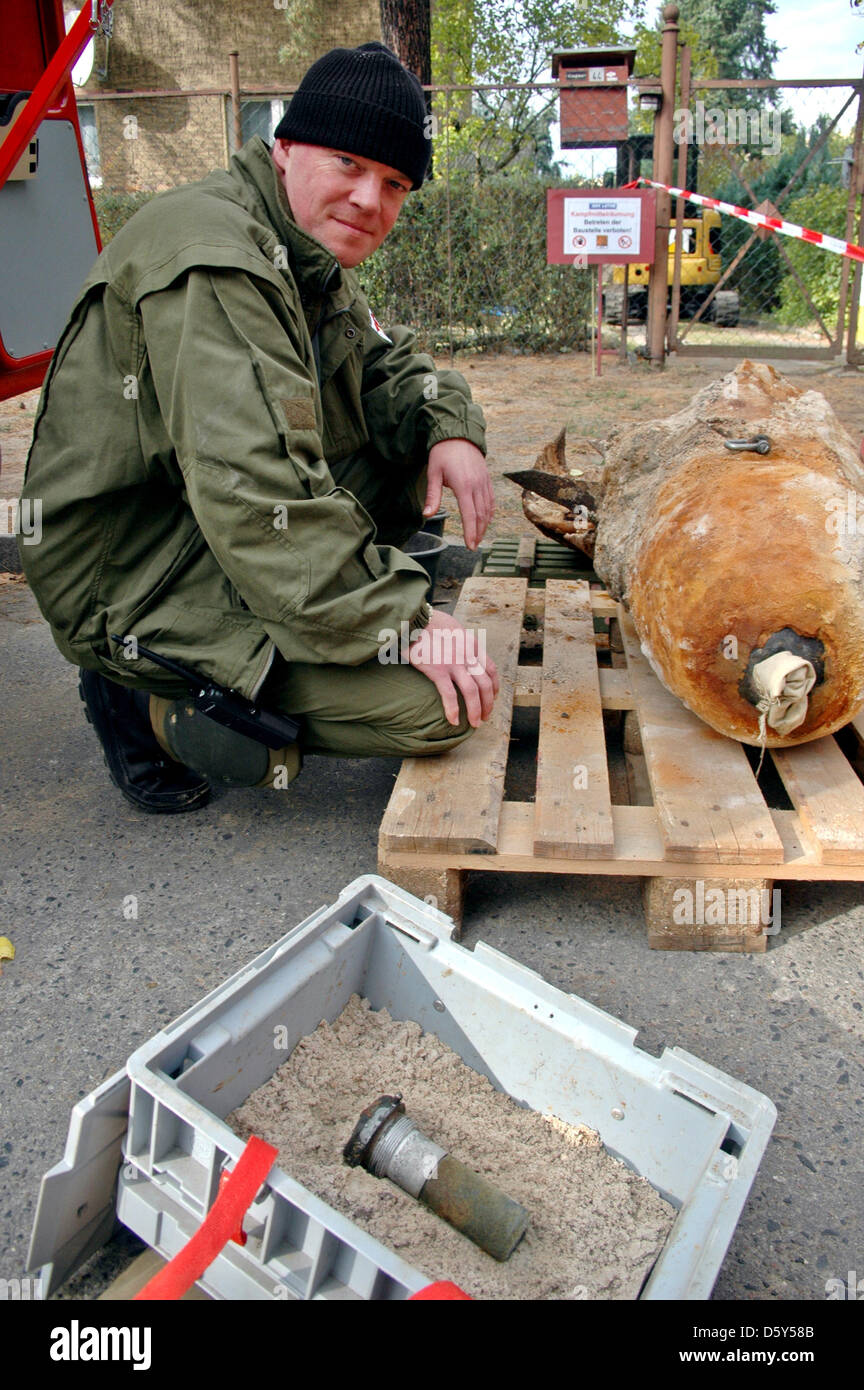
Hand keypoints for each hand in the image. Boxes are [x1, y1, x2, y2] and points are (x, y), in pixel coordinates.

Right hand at [408, 608, 498, 726]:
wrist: (413, 619)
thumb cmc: (428, 622)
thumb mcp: (453, 627)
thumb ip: (460, 641)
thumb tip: (458, 649)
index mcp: (472, 645)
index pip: (491, 669)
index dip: (494, 686)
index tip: (492, 697)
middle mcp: (467, 655)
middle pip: (485, 684)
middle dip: (488, 703)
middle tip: (486, 716)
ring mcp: (454, 663)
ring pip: (472, 692)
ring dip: (476, 711)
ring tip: (475, 723)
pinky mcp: (438, 670)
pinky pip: (449, 695)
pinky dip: (453, 710)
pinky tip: (454, 721)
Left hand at [424, 439, 493, 550]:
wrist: (458, 434)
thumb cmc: (443, 453)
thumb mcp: (433, 474)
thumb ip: (433, 496)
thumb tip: (427, 515)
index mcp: (463, 485)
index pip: (469, 514)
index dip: (470, 532)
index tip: (470, 545)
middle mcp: (477, 485)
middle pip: (481, 515)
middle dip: (478, 533)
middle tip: (473, 546)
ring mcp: (484, 482)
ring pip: (487, 509)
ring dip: (484, 525)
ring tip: (479, 537)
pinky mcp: (487, 479)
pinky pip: (491, 500)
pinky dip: (490, 513)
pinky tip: (486, 521)